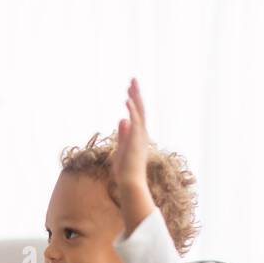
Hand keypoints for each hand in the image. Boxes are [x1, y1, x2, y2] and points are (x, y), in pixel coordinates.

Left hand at [111, 77, 149, 192]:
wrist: (130, 183)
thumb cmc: (125, 170)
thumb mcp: (121, 148)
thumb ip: (122, 134)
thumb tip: (122, 119)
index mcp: (139, 136)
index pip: (138, 115)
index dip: (134, 102)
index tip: (128, 90)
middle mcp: (142, 134)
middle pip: (141, 109)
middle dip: (136, 94)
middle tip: (132, 79)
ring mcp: (140, 136)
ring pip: (139, 112)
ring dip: (135, 97)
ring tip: (130, 84)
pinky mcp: (136, 140)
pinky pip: (136, 121)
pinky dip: (132, 109)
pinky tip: (127, 99)